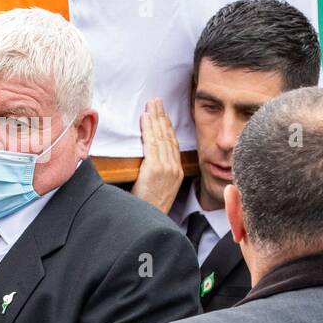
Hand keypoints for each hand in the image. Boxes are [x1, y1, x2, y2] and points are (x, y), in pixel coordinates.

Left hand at [132, 98, 183, 213]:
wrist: (150, 222)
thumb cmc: (149, 208)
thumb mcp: (159, 190)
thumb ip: (158, 175)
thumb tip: (149, 163)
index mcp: (177, 173)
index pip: (173, 144)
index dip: (168, 126)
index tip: (163, 113)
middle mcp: (174, 168)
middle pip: (169, 136)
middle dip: (162, 117)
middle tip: (157, 101)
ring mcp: (166, 168)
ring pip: (161, 137)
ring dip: (155, 118)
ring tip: (151, 105)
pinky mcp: (155, 170)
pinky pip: (152, 144)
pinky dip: (149, 130)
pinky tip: (145, 118)